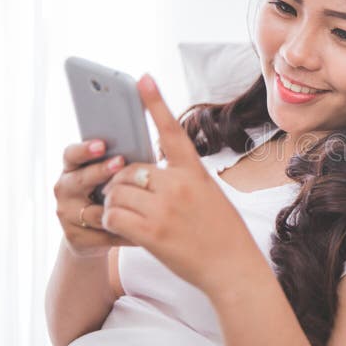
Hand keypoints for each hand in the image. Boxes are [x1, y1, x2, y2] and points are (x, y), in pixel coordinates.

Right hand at [53, 140, 136, 257]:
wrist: (94, 232)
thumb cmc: (109, 193)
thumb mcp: (110, 176)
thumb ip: (121, 163)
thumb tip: (148, 148)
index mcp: (72, 168)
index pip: (71, 155)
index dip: (84, 149)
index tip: (101, 144)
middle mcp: (65, 188)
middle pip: (80, 180)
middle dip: (101, 171)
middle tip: (120, 162)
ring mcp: (66, 213)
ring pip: (92, 211)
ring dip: (115, 208)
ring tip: (137, 201)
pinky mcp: (75, 237)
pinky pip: (102, 234)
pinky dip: (122, 233)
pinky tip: (140, 232)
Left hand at [100, 74, 260, 296]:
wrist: (233, 267)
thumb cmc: (222, 232)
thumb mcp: (209, 194)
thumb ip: (180, 180)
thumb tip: (144, 175)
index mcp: (194, 172)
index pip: (171, 130)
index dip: (155, 102)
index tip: (141, 78)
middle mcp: (180, 186)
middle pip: (130, 170)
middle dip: (121, 184)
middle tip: (125, 198)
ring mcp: (166, 209)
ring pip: (118, 193)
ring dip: (113, 204)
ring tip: (125, 215)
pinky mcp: (152, 234)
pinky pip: (114, 217)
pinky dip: (111, 222)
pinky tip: (122, 229)